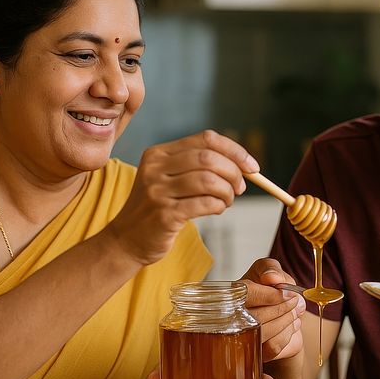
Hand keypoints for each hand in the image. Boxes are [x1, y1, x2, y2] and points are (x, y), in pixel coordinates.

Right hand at [106, 130, 258, 264]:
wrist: (126, 239)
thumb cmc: (157, 208)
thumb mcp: (169, 178)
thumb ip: (198, 167)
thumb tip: (244, 166)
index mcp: (158, 153)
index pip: (206, 139)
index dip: (234, 150)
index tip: (252, 167)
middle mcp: (155, 168)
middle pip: (209, 158)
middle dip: (234, 173)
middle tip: (240, 188)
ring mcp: (157, 191)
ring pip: (209, 181)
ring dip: (227, 192)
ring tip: (227, 201)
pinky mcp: (164, 214)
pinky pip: (205, 204)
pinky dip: (219, 206)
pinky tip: (217, 210)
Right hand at [240, 258, 304, 361]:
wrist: (282, 315)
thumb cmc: (272, 290)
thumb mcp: (271, 271)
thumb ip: (270, 268)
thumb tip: (272, 278)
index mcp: (232, 294)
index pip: (245, 293)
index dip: (268, 294)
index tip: (286, 292)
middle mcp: (231, 317)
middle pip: (256, 316)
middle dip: (282, 308)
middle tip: (294, 301)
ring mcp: (241, 338)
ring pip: (265, 332)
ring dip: (286, 320)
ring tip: (293, 312)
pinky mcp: (254, 352)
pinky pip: (272, 346)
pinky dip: (287, 334)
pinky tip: (290, 325)